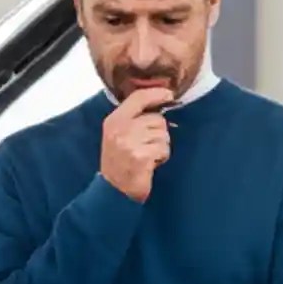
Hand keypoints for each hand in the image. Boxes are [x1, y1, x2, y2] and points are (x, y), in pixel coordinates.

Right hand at [100, 87, 175, 202]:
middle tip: (147, 147)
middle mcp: (120, 128)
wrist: (114, 190)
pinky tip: (150, 164)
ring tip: (148, 156)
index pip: (137, 98)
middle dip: (159, 133)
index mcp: (114, 120)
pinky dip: (162, 157)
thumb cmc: (120, 163)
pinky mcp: (140, 156)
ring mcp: (129, 142)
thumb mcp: (118, 135)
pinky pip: (164, 148)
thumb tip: (159, 102)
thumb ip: (133, 119)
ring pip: (163, 134)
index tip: (169, 94)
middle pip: (157, 119)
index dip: (156, 93)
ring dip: (161, 146)